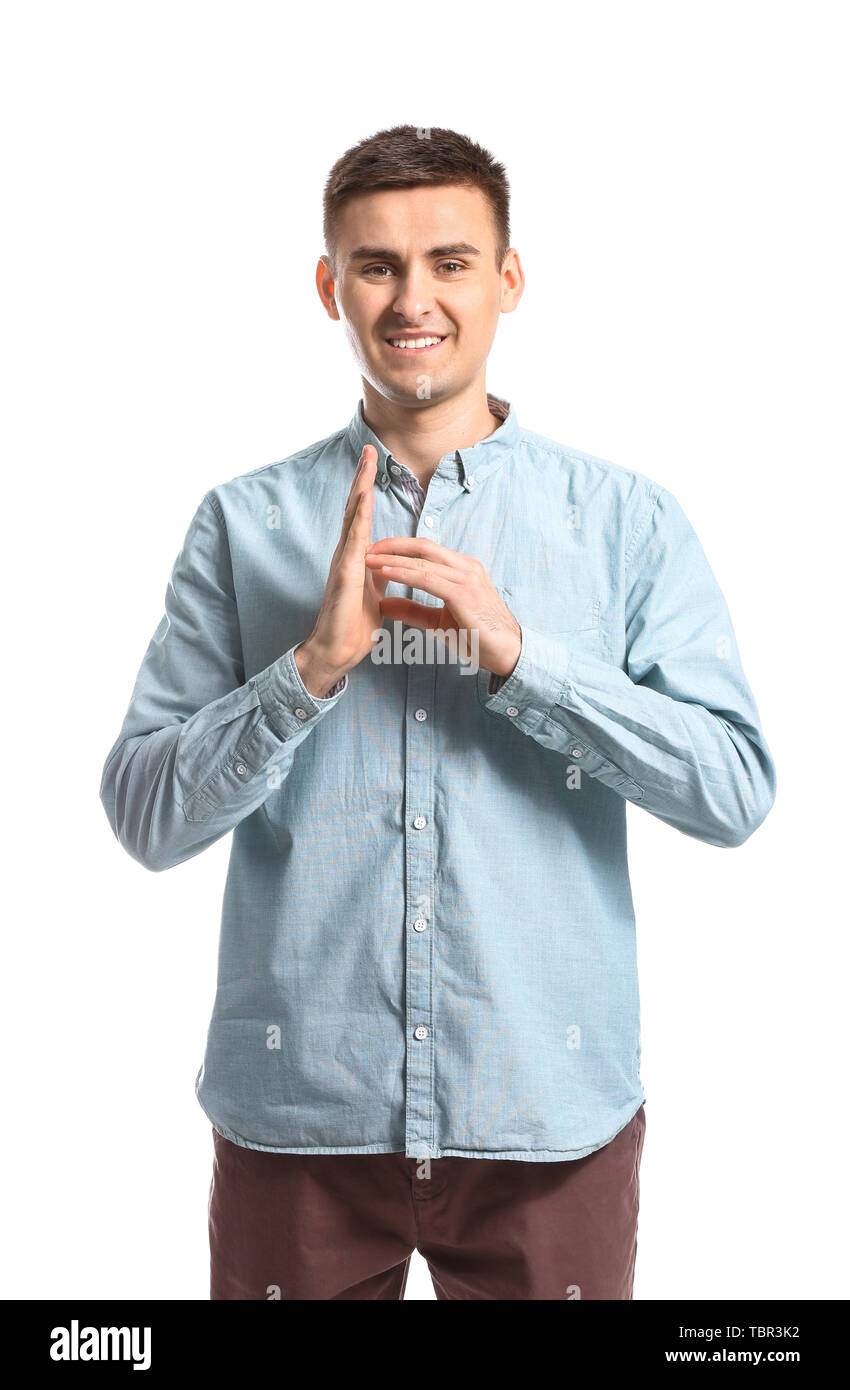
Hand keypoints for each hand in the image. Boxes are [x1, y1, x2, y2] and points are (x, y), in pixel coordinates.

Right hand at [294, 445, 389, 696]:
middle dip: (362, 478)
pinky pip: (353, 541)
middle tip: (369, 449)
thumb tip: (392, 564)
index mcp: (356, 558)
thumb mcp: (375, 594)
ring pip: (353, 518)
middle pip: (356, 509)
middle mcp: (347, 555)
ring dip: (359, 488)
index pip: (362, 518)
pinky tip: (364, 496)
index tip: (373, 466)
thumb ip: (380, 575)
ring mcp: (344, 562)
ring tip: (366, 461)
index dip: (367, 491)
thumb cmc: (353, 627)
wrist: (337, 652)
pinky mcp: (345, 574)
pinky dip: (360, 517)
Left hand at [364, 536, 521, 678]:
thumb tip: (383, 604)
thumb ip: (412, 610)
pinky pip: (428, 578)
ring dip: (393, 558)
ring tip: (368, 558)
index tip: (374, 551)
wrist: (507, 653)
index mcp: (462, 569)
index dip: (398, 547)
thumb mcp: (439, 621)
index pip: (426, 549)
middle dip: (392, 545)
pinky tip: (385, 573)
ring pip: (423, 560)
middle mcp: (466, 567)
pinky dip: (404, 573)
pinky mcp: (464, 594)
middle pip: (423, 546)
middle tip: (365, 548)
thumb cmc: (478, 636)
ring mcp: (467, 578)